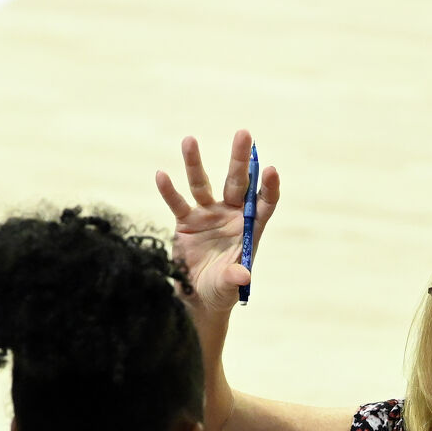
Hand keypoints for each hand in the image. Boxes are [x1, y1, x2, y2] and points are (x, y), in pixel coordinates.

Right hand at [155, 129, 280, 315]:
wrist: (198, 296)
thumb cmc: (221, 291)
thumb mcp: (228, 287)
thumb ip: (234, 278)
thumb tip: (243, 274)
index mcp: (250, 228)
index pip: (264, 203)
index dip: (268, 187)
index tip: (270, 169)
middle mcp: (231, 215)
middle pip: (236, 183)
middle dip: (239, 160)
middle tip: (243, 134)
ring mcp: (208, 215)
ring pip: (203, 184)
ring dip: (195, 163)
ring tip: (189, 140)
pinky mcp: (186, 221)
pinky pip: (177, 203)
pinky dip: (169, 191)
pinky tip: (161, 175)